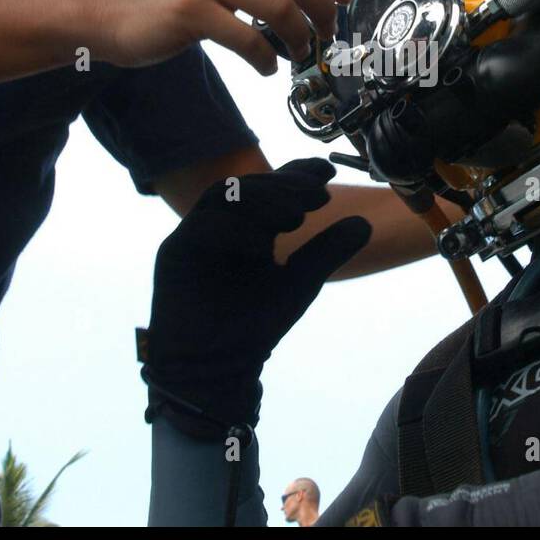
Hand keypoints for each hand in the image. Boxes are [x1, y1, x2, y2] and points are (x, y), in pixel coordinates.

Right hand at [143, 158, 371, 436]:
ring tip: (296, 217)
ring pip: (224, 196)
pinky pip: (201, 227)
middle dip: (285, 185)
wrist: (218, 368)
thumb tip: (365, 223)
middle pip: (248, 184)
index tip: (326, 170)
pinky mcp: (175, 253)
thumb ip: (327, 251)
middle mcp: (219, 223)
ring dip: (263, 200)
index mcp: (247, 225)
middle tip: (317, 197)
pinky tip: (262, 244)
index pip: (269, 186)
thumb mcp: (300, 281)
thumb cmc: (255, 324)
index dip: (296, 173)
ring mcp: (195, 235)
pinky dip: (234, 230)